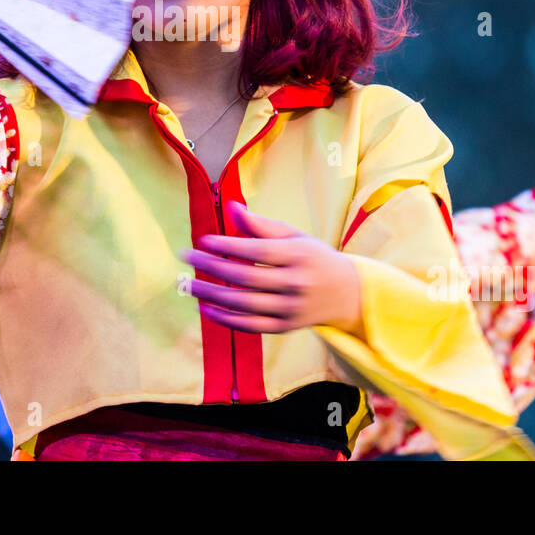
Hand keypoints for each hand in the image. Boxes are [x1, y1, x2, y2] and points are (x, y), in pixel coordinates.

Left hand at [179, 200, 363, 335]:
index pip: (258, 251)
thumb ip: (261, 225)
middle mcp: (296, 283)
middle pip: (247, 278)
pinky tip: (206, 308)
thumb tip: (229, 207)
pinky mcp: (285, 327)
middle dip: (212, 267)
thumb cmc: (313, 257)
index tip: (203, 240)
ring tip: (189, 285)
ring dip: (212, 295)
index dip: (229, 246)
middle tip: (187, 258)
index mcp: (299, 255)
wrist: (347, 293)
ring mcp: (291, 309)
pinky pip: (251, 326)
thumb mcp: (294, 236)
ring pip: (245, 304)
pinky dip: (226, 319)